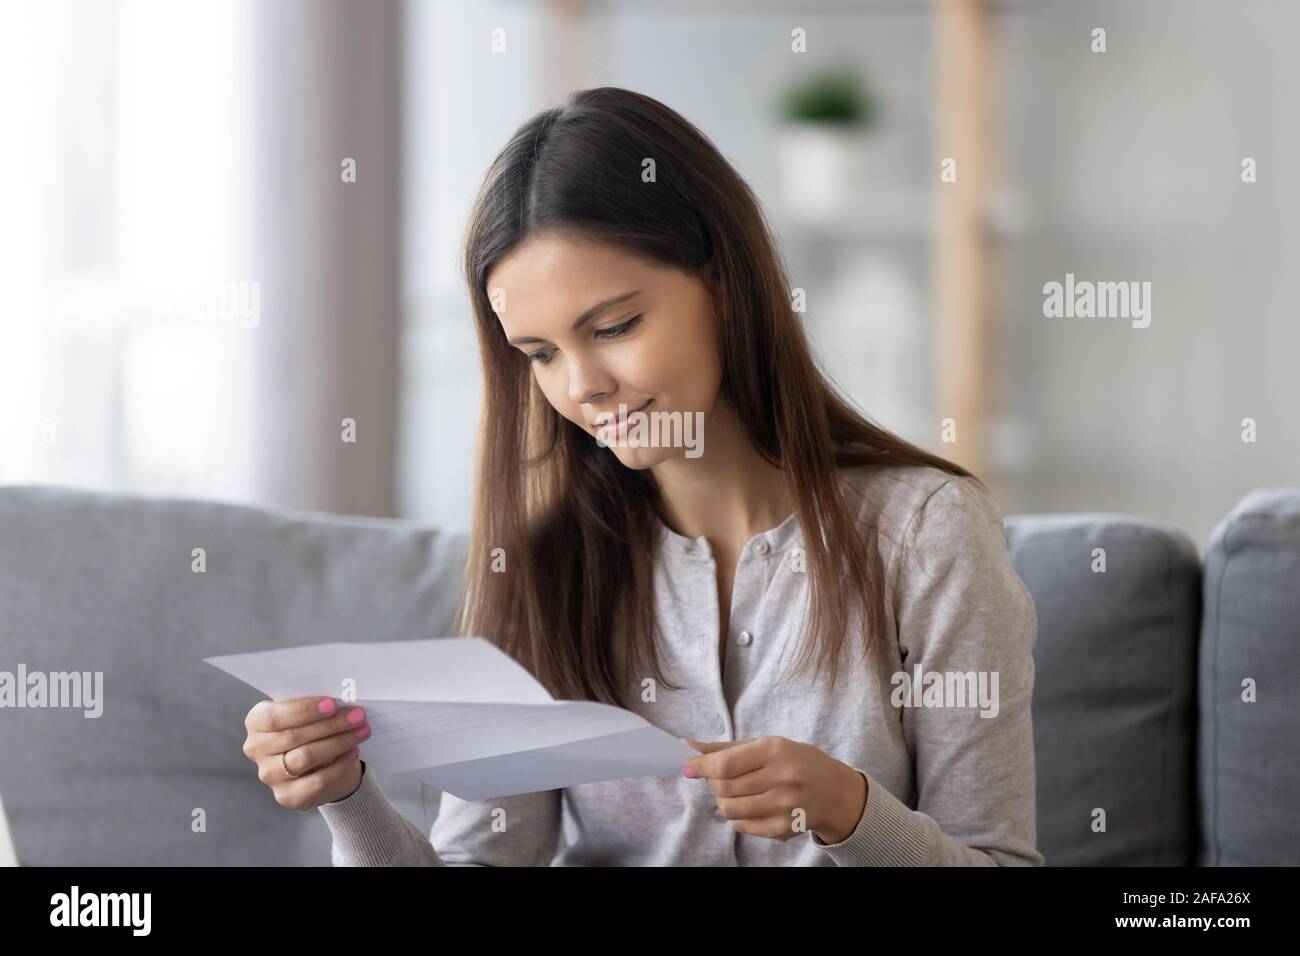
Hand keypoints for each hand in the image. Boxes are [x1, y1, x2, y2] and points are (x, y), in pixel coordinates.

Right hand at [242, 696, 370, 809]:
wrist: (321, 764)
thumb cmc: (313, 729)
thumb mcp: (309, 712)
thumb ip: (314, 705)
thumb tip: (340, 698)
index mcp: (257, 722)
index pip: (274, 717)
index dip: (304, 710)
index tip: (332, 704)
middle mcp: (257, 749)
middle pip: (293, 737)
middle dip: (331, 724)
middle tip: (358, 716)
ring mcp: (269, 775)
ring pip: (305, 757)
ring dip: (338, 742)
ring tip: (361, 731)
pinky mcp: (286, 795)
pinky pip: (316, 781)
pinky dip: (338, 766)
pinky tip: (352, 753)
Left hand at [682, 735, 866, 842]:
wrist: (834, 791)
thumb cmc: (796, 762)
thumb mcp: (767, 745)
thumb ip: (727, 748)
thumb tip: (689, 746)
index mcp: (775, 751)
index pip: (726, 764)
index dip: (701, 767)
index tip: (689, 767)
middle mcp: (781, 778)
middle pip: (724, 788)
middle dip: (712, 783)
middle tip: (716, 778)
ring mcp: (784, 806)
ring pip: (730, 810)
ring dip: (723, 801)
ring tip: (734, 792)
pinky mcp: (785, 828)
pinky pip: (743, 827)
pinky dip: (737, 817)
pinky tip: (749, 806)